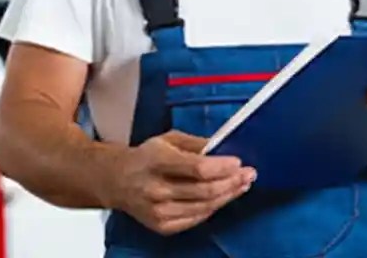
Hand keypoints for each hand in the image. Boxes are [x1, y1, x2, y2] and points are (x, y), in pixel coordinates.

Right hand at [104, 130, 255, 235]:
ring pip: (204, 207)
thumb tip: (223, 147)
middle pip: (204, 190)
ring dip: (228, 196)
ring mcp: (159, 211)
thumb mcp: (167, 140)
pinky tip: (223, 198)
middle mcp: (156, 189)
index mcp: (156, 161)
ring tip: (243, 185)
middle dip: (232, 182)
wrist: (117, 181)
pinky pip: (196, 219)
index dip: (221, 167)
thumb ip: (195, 143)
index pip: (196, 168)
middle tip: (249, 174)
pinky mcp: (162, 226)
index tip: (238, 162)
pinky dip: (213, 208)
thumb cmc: (146, 157)